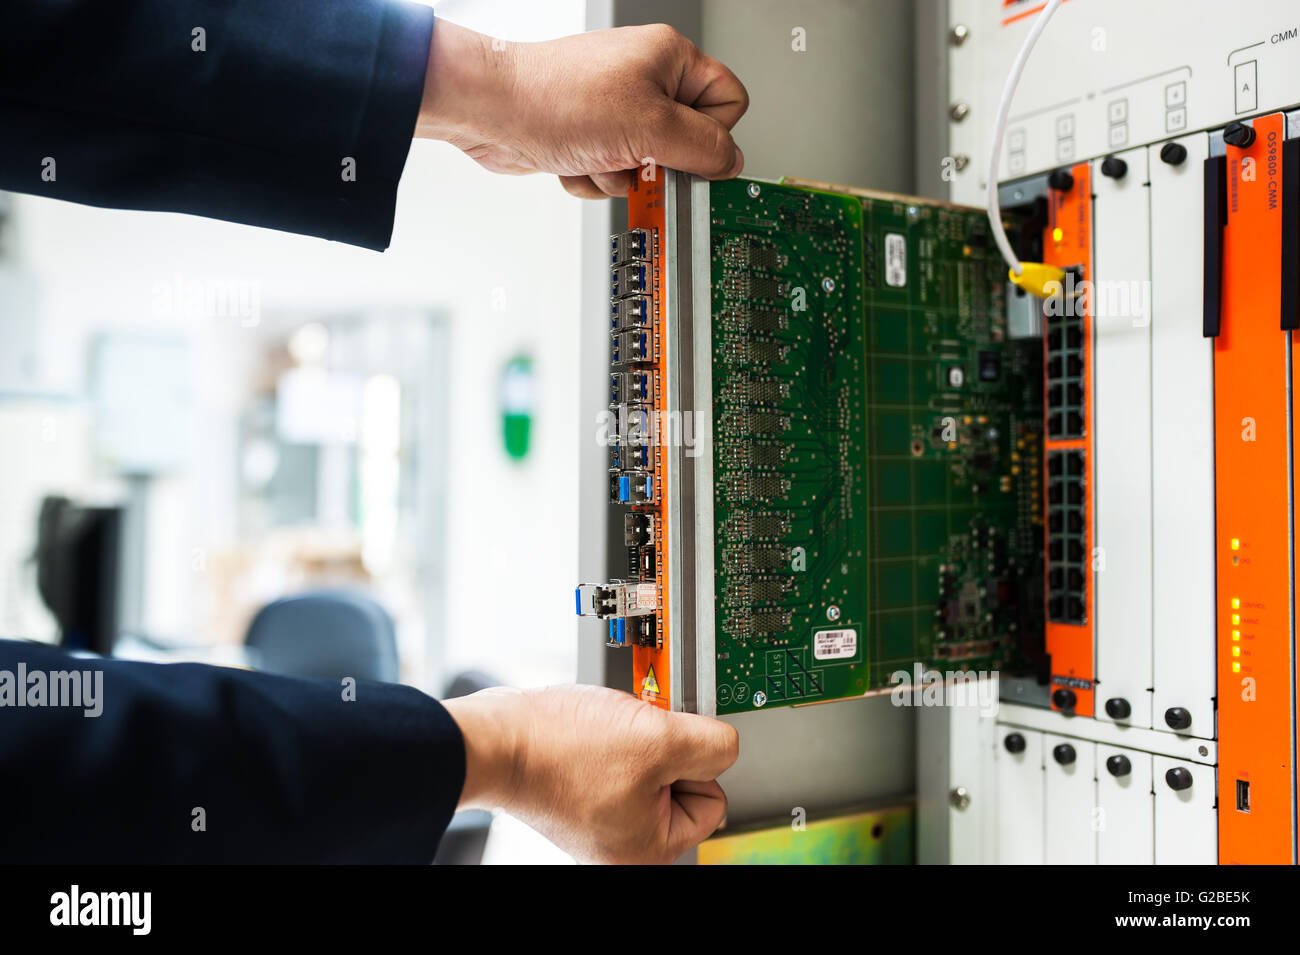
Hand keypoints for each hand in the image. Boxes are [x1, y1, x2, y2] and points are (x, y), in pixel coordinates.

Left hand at [416, 20, 748, 197]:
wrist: (490, 112)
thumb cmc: (555, 100)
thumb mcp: (650, 128)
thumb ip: (703, 147)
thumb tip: (732, 161)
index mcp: (669, 58)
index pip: (727, 101)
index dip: (712, 135)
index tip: (687, 153)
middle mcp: (644, 78)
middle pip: (683, 142)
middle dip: (655, 163)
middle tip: (636, 159)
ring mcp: (614, 109)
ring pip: (645, 166)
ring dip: (618, 175)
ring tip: (594, 154)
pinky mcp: (587, 135)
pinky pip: (610, 174)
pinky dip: (592, 178)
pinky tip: (572, 160)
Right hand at [441, 684, 738, 863]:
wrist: (494, 737)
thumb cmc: (560, 749)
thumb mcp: (659, 738)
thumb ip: (712, 745)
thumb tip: (730, 745)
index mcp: (649, 849)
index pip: (712, 801)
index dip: (692, 764)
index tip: (661, 748)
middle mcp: (624, 844)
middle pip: (680, 781)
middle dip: (661, 748)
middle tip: (629, 736)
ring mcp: (599, 819)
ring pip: (648, 764)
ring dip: (635, 738)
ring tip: (603, 733)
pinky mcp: (578, 793)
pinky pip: (617, 760)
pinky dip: (609, 738)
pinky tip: (588, 733)